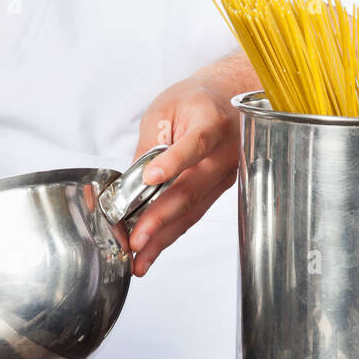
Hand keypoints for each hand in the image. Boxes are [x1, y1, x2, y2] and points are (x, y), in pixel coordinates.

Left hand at [128, 68, 244, 275]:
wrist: (228, 99)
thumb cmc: (194, 101)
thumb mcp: (164, 108)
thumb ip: (149, 143)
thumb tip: (131, 183)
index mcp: (211, 123)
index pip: (193, 145)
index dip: (173, 163)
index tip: (150, 179)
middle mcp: (224, 153)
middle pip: (190, 190)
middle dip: (159, 219)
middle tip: (136, 241)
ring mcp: (225, 176)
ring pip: (193, 211)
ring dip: (164, 238)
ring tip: (140, 259)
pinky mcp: (220, 190)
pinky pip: (194, 214)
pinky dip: (171, 233)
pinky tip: (152, 250)